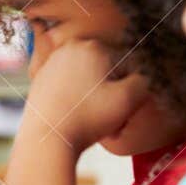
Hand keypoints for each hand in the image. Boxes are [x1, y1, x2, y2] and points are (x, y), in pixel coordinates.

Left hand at [25, 39, 151, 153]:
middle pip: (104, 74)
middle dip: (112, 97)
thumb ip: (145, 80)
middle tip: (114, 121)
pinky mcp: (40, 81)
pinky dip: (78, 103)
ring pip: (88, 83)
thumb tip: (143, 76)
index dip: (130, 91)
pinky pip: (70, 89)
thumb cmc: (88, 117)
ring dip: (98, 102)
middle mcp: (68, 49)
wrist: (46, 138)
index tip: (126, 110)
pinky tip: (80, 120)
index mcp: (92, 46)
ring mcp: (51, 64)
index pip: (126, 67)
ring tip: (99, 125)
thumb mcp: (130, 98)